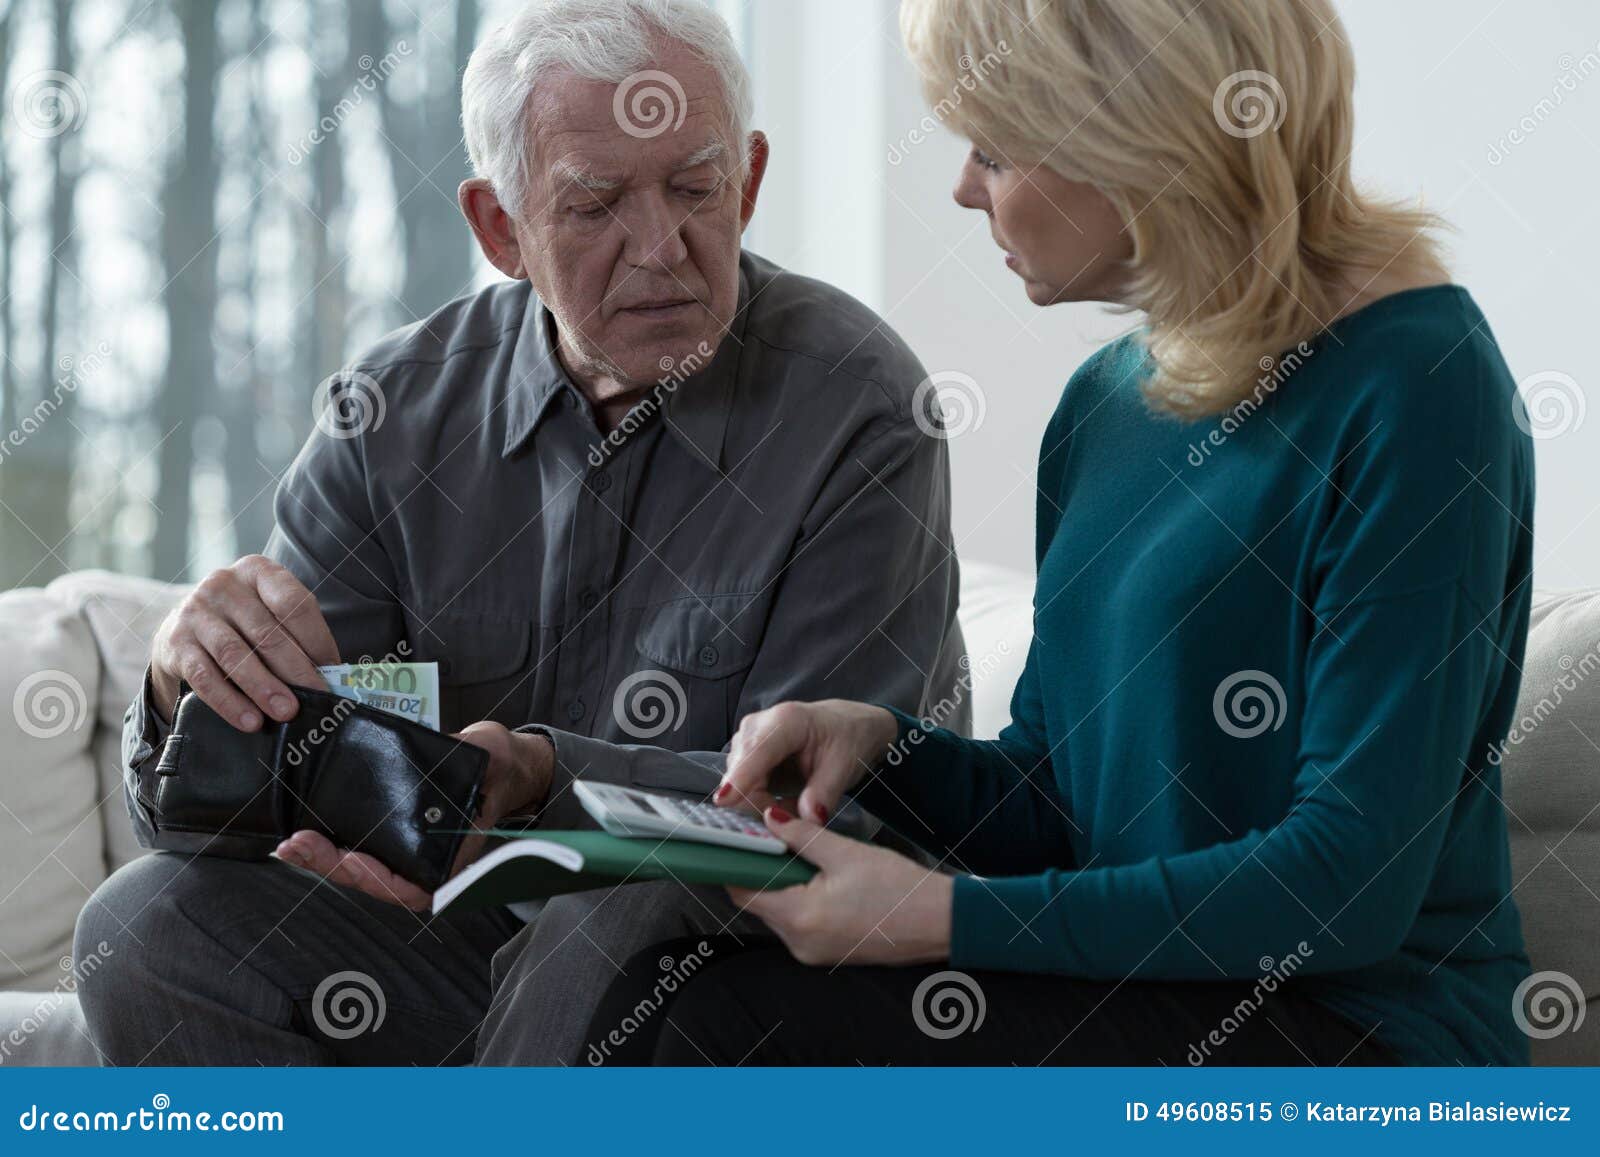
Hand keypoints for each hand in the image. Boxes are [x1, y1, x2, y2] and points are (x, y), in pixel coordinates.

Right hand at [150, 554, 339, 728]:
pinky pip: (205, 677)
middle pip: (266, 632)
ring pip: (235, 655)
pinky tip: (250, 721)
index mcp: (257, 571)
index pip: (293, 603)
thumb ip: (296, 635)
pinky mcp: (175, 642)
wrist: (183, 628)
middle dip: (296, 670)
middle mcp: (223, 584)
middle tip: (317, 698)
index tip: (332, 670)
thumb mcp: (269, 612)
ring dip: (264, 688)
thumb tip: (332, 675)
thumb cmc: (243, 622)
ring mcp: (195, 611)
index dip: (315, 638)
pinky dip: (230, 702)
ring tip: (286, 712)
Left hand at [275, 722, 554, 909]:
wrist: (498, 763)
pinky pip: (356, 849)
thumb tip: (457, 754)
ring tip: (290, 846)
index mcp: (454, 856)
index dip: (381, 880)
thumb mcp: (494, 757)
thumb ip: (481, 759)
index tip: (355, 860)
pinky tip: (302, 836)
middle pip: (374, 880)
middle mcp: (426, 861)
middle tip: (298, 846)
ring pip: (359, 870)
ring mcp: (406, 850)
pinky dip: (328, 846)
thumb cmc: (499, 765)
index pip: (414, 886)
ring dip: (322, 860)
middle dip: (333, 866)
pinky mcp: (390, 835)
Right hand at [715, 699, 897, 822]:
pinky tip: (784, 798)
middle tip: (797, 815)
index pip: (758, 751)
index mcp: (787, 720)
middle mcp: (758, 725)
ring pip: (739, 783)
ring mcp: (747, 739)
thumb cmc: (845, 739)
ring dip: (763, 803)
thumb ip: (824, 794)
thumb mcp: (844, 766)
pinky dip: (761, 800)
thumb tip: (807, 822)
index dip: (740, 777)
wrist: (844, 726)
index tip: (724, 800)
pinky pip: (742, 787)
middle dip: (762, 802)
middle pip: (742, 772)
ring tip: (797, 802)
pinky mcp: (744, 754)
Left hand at [728, 806, 952, 965]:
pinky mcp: (827, 953)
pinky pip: (800, 923)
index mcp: (799, 918)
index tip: (737, 839)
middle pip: (760, 902)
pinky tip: (822, 879)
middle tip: (775, 838)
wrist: (939, 923)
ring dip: (784, 885)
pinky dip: (801, 899)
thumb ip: (801, 835)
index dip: (736, 863)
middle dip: (764, 870)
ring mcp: (812, 952)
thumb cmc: (899, 889)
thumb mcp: (845, 853)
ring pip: (780, 912)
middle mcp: (799, 943)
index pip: (743, 891)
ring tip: (807, 857)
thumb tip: (770, 819)